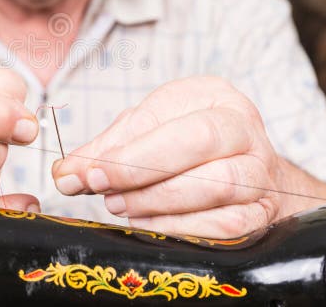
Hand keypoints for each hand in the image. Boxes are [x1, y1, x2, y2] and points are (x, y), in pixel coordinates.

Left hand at [52, 76, 325, 237]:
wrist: (244, 174)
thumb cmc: (186, 145)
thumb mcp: (145, 131)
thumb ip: (104, 149)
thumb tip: (64, 175)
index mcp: (214, 98)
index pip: (169, 118)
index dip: (126, 149)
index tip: (88, 171)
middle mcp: (245, 130)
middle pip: (198, 144)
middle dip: (141, 170)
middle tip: (101, 189)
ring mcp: (260, 173)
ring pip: (214, 186)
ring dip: (156, 202)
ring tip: (119, 205)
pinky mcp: (261, 213)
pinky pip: (224, 226)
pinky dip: (179, 228)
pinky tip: (146, 224)